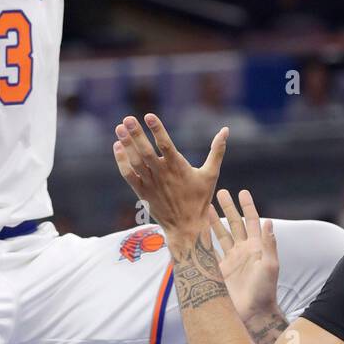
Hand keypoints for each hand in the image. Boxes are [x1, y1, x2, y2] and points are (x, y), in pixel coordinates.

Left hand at [112, 113, 227, 247]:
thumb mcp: (211, 174)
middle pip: (146, 152)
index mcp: (179, 168)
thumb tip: (226, 130)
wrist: (186, 228)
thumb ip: (217, 150)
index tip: (148, 115)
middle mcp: (163, 175)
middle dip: (136, 134)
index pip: (166, 145)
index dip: (157, 129)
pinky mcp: (142, 192)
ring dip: (127, 144)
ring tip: (120, 128)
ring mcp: (151, 184)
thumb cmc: (200, 199)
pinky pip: (128, 175)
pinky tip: (118, 146)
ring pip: (135, 162)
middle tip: (128, 118)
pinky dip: (121, 161)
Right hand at [209, 189, 279, 324]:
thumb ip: (268, 244)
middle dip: (227, 208)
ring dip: (214, 221)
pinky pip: (209, 253)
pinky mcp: (219, 271)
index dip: (247, 207)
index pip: (251, 222)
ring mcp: (230, 261)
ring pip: (220, 236)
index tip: (242, 192)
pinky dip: (202, 243)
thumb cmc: (265, 291)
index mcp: (255, 248)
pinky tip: (195, 233)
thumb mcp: (270, 266)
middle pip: (234, 224)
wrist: (253, 315)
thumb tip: (269, 222)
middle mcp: (242, 251)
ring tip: (204, 208)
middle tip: (219, 192)